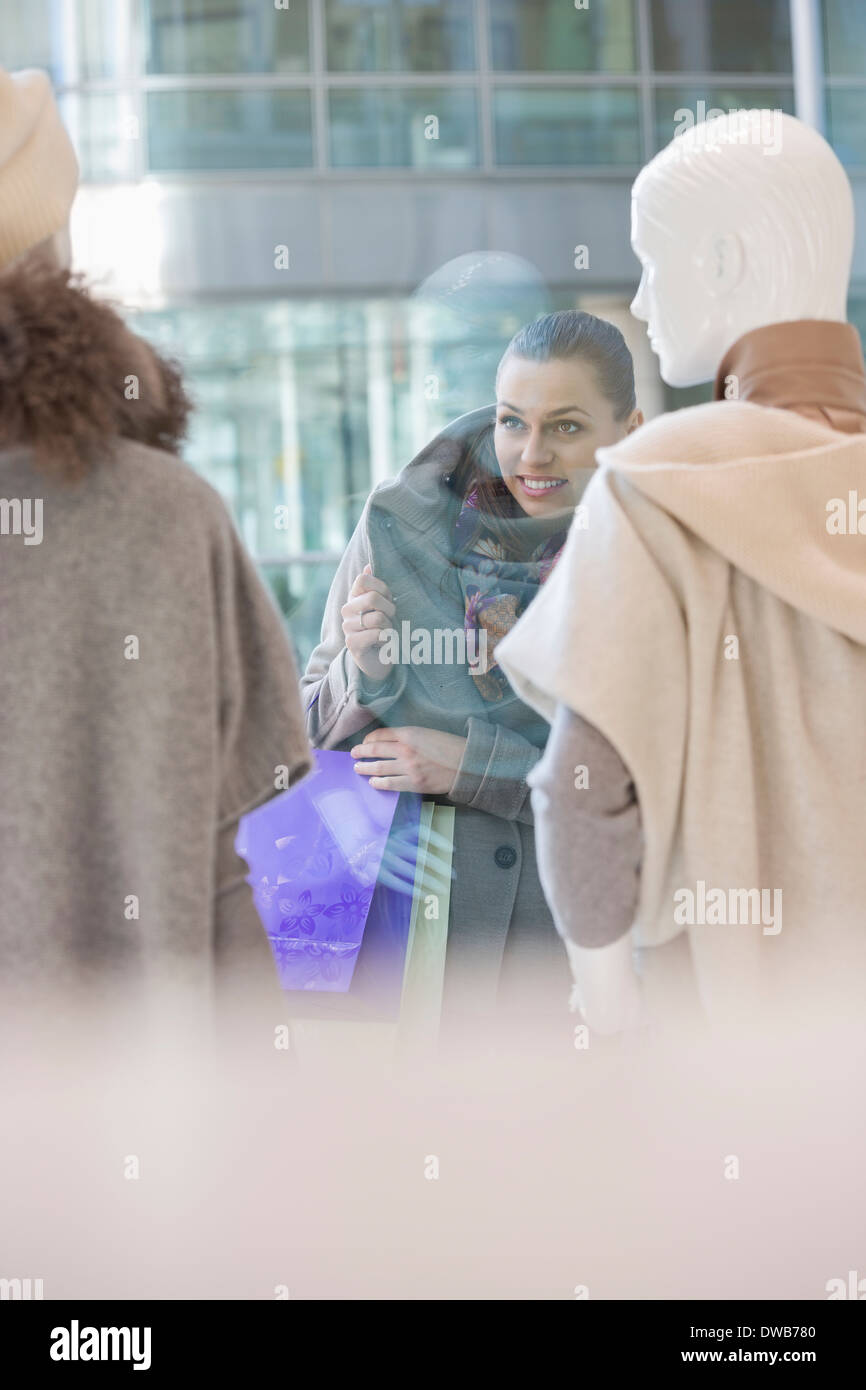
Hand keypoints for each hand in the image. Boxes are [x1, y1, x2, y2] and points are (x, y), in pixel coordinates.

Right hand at [341, 564, 395, 681]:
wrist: (378, 660)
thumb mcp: (382, 606)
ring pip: (378, 618)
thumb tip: (368, 566)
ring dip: (389, 627)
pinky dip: (387, 639)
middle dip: (390, 609)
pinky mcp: (352, 643)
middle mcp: (347, 610)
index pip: (364, 580)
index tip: (389, 599)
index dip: (383, 588)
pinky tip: (383, 643)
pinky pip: (377, 634)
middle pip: (373, 597)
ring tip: (386, 633)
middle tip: (391, 619)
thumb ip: (375, 587)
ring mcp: (347, 627)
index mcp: (354, 597)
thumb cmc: (382, 629)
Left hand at [351, 726, 467, 794]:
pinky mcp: (414, 783)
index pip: (381, 735)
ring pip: (379, 768)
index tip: (365, 743)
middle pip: (375, 750)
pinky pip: (391, 783)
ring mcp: (409, 768)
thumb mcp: (427, 733)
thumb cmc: (449, 746)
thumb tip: (388, 743)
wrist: (467, 764)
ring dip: (365, 768)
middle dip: (361, 753)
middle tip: (353, 754)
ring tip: (358, 768)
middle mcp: (406, 750)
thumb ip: (408, 736)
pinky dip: (379, 782)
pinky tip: (373, 782)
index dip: (369, 739)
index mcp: (410, 733)